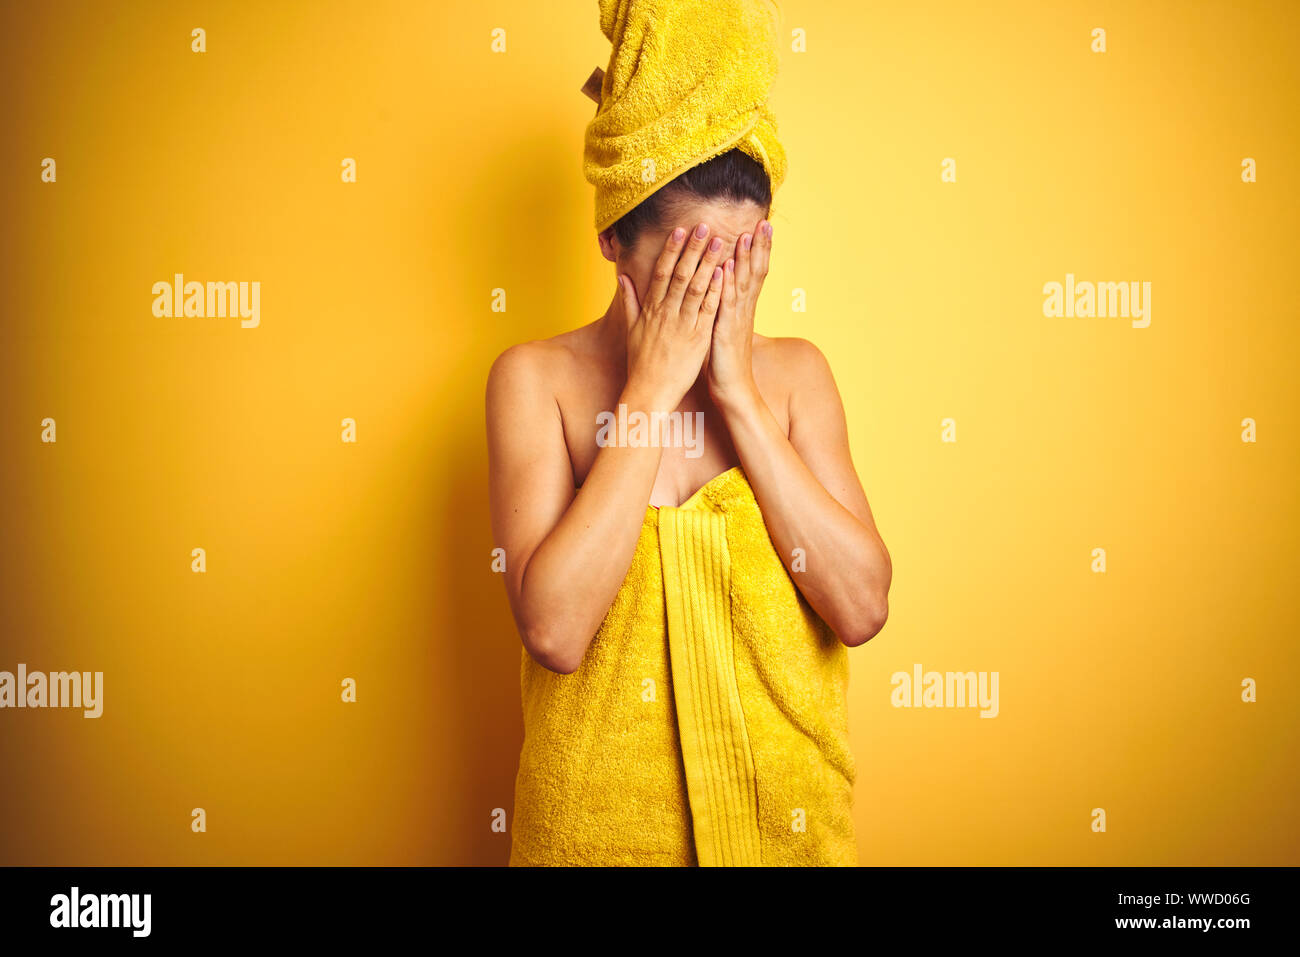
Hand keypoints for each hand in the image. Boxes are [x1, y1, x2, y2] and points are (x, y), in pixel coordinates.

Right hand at [620, 222, 727, 411]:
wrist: (649, 392)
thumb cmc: (641, 363)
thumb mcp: (631, 329)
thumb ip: (629, 301)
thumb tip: (622, 278)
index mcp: (652, 309)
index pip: (662, 272)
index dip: (672, 250)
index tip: (680, 230)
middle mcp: (666, 313)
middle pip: (681, 274)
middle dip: (693, 248)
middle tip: (703, 226)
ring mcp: (682, 324)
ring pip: (697, 287)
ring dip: (708, 262)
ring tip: (719, 241)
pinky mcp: (697, 337)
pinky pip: (708, 310)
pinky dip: (716, 290)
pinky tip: (724, 273)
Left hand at [706, 219, 770, 408]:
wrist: (734, 391)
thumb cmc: (726, 362)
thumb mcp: (725, 330)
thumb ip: (727, 309)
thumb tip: (724, 293)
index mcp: (743, 309)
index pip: (754, 273)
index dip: (758, 251)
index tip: (761, 227)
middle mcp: (744, 311)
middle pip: (755, 273)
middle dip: (759, 248)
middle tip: (764, 223)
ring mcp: (737, 320)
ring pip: (744, 284)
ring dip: (746, 259)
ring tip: (748, 235)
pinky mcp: (726, 331)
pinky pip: (727, 304)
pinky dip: (729, 284)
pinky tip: (729, 267)